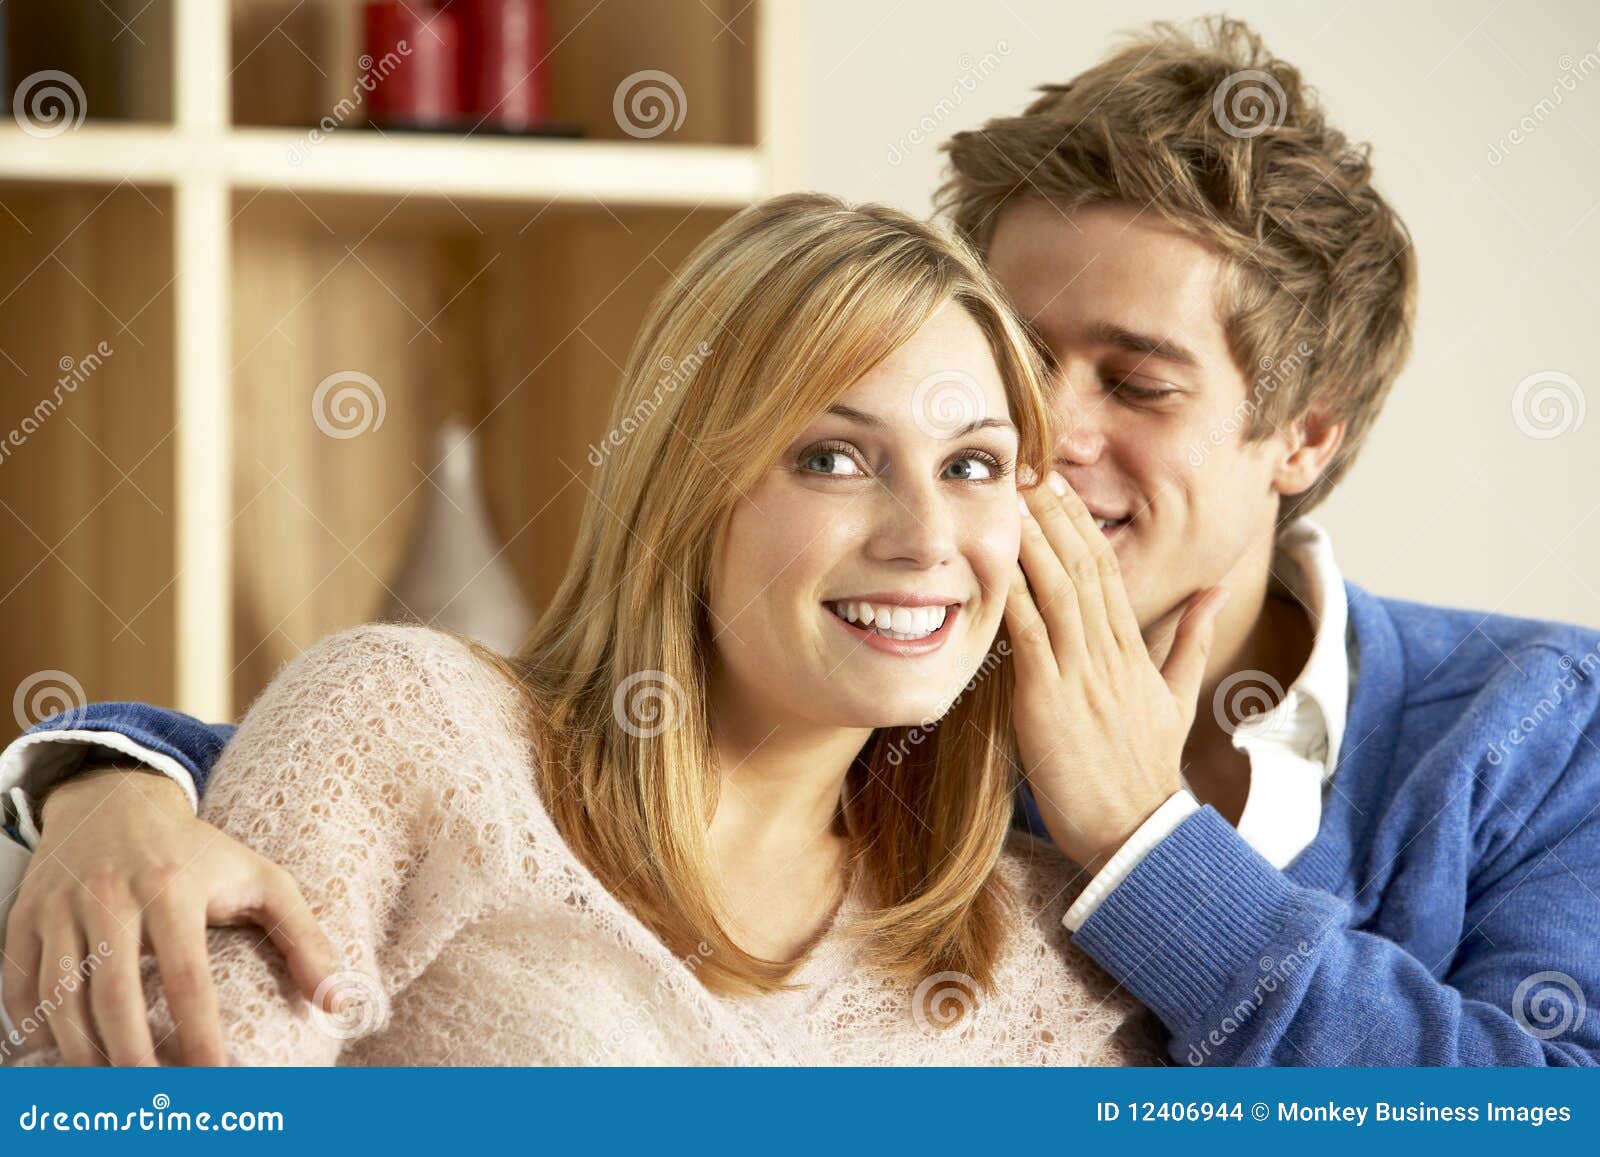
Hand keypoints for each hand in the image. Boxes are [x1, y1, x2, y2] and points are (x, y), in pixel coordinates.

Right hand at [2, 766, 336, 1065]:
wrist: (116, 798)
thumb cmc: (197, 850)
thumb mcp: (261, 878)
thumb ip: (303, 937)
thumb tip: (336, 1003)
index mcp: (174, 889)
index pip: (188, 980)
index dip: (200, 1038)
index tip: (215, 1082)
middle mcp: (112, 898)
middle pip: (114, 999)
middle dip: (132, 1060)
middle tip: (151, 1102)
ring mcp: (62, 907)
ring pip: (59, 997)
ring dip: (81, 1054)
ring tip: (109, 1091)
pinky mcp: (25, 915)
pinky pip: (16, 981)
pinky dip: (30, 1024)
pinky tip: (55, 1054)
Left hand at [1005, 472, 1227, 870]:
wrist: (1138, 834)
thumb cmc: (1147, 771)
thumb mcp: (1179, 699)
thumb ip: (1190, 641)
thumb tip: (1215, 590)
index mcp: (1133, 650)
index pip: (1106, 570)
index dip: (1080, 523)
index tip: (1058, 483)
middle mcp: (1108, 653)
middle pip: (1082, 565)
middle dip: (1053, 513)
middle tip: (1025, 466)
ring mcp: (1080, 674)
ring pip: (1057, 590)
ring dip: (1031, 539)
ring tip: (1008, 494)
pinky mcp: (1048, 701)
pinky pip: (1030, 637)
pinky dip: (1012, 596)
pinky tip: (995, 563)